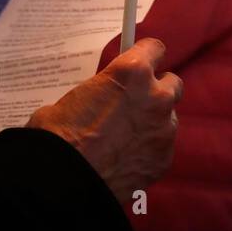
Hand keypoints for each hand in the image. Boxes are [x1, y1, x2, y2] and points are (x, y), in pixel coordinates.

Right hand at [26, 37, 182, 203]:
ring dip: (153, 121)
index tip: (142, 62)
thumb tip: (102, 96)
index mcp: (132, 71)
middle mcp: (155, 96)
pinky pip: (162, 147)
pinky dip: (149, 149)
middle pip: (172, 82)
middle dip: (156, 90)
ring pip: (168, 117)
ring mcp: (163, 130)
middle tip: (136, 101)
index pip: (155, 49)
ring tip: (127, 135)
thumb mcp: (77, 94)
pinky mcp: (164, 159)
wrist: (62, 181)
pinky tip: (127, 158)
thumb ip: (102, 89)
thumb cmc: (60, 134)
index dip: (146, 56)